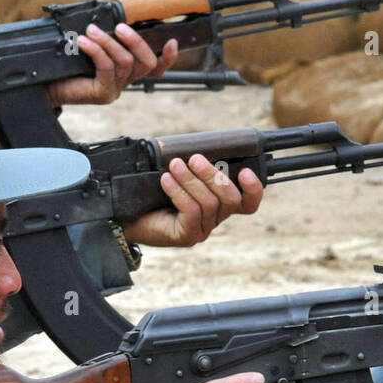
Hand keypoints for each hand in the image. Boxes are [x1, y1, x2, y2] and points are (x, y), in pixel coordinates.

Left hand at [46, 24, 176, 106]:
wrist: (48, 87)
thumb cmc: (68, 67)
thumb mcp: (91, 50)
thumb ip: (106, 41)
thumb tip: (112, 22)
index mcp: (126, 73)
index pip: (154, 69)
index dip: (167, 58)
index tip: (171, 41)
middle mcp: (124, 83)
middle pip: (146, 63)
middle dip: (135, 41)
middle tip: (119, 27)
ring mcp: (115, 90)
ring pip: (125, 62)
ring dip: (108, 42)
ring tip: (90, 31)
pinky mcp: (103, 93)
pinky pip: (106, 67)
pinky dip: (96, 50)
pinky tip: (83, 42)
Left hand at [123, 156, 263, 247]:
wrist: (129, 216)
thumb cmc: (154, 192)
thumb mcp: (179, 173)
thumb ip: (195, 164)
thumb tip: (201, 146)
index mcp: (219, 203)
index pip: (248, 203)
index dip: (253, 189)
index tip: (245, 171)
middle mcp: (215, 218)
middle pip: (231, 199)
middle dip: (214, 176)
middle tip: (194, 159)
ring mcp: (202, 229)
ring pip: (209, 203)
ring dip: (191, 180)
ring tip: (174, 166)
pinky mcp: (187, 236)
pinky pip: (191, 211)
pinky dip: (179, 192)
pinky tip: (166, 180)